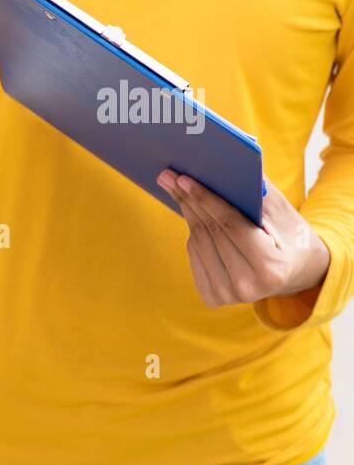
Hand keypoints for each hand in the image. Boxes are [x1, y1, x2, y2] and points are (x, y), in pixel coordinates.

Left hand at [157, 170, 329, 308]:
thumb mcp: (285, 215)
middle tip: (168, 176)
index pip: (230, 226)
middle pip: (210, 233)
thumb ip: (258, 193)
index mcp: (270, 268)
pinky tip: (193, 214)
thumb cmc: (293, 238)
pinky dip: (193, 233)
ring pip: (198, 242)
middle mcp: (246, 287)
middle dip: (188, 200)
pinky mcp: (212, 297)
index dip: (205, 200)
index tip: (184, 178)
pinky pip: (194, 255)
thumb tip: (223, 166)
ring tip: (176, 188)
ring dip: (188, 213)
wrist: (296, 273)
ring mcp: (227, 296)